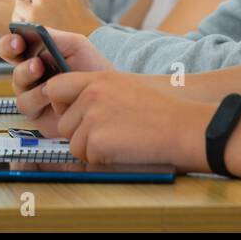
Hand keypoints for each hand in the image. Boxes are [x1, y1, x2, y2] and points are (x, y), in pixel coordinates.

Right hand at [0, 28, 112, 136]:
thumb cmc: (91, 67)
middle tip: (37, 65)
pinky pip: (27, 106)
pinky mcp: (37, 114)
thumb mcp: (76, 45)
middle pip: (12, 68)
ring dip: (33, 85)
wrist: (107, 94)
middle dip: (23, 66)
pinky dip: (39, 99)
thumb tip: (31, 30)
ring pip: (18, 89)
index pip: (12, 47)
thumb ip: (53, 36)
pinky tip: (53, 97)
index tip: (18, 41)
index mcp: (35, 54)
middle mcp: (30, 75)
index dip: (9, 43)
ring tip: (50, 84)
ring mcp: (32, 94)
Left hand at [45, 71, 214, 170]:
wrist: (184, 126)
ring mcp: (92, 117)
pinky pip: (88, 158)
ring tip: (123, 142)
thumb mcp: (129, 85)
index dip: (61, 104)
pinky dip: (104, 161)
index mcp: (98, 78)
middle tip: (110, 135)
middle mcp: (91, 95)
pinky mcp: (96, 141)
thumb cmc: (166, 108)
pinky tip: (126, 150)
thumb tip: (78, 107)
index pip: (56, 87)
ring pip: (74, 144)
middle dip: (81, 134)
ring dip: (93, 150)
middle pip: (63, 123)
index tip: (74, 114)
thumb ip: (100, 91)